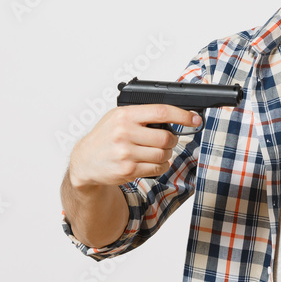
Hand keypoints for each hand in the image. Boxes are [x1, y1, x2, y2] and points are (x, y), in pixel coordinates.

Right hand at [68, 104, 200, 187]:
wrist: (85, 160)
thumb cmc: (105, 137)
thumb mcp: (118, 117)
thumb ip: (142, 115)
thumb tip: (175, 115)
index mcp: (124, 115)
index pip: (161, 111)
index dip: (182, 115)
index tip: (195, 119)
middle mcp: (124, 133)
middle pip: (166, 137)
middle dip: (172, 140)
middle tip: (166, 140)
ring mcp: (126, 153)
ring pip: (163, 154)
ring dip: (166, 154)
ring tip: (157, 151)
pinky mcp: (128, 170)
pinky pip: (157, 168)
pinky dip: (160, 166)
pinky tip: (151, 162)